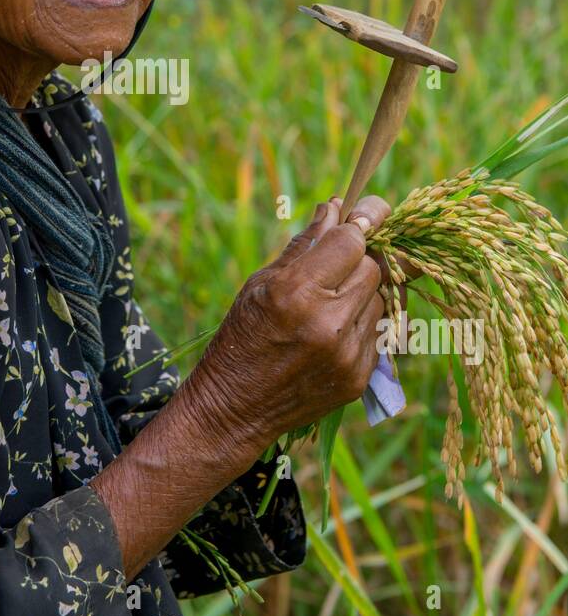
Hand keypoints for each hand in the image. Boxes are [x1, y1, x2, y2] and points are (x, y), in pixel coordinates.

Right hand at [180, 195, 391, 475]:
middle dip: (356, 261)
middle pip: (372, 268)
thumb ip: (305, 246)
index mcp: (296, 294)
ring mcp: (348, 355)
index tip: (349, 223)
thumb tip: (337, 206)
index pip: (351, 241)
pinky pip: (377, 331)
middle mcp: (328, 324)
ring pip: (380, 298)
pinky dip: (360, 323)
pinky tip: (332, 332)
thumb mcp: (261, 284)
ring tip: (327, 304)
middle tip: (331, 268)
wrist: (235, 409)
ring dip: (360, 292)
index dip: (352, 229)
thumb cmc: (241, 337)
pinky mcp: (359, 377)